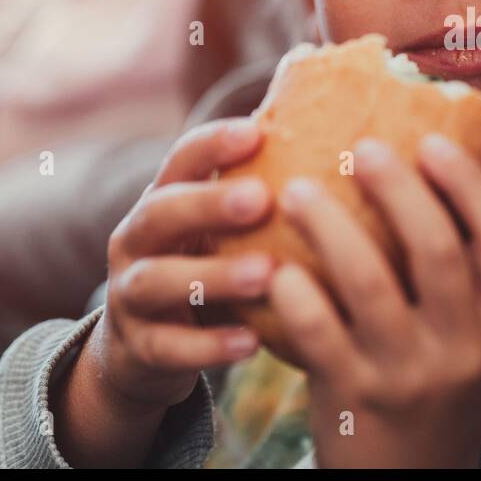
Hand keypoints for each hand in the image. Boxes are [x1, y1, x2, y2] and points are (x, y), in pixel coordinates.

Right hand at [87, 119, 278, 414]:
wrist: (143, 348)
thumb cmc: (207, 268)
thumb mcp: (223, 231)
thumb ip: (264, 195)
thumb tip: (351, 148)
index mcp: (163, 200)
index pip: (181, 159)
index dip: (213, 144)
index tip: (257, 132)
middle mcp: (137, 240)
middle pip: (161, 212)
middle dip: (208, 203)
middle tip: (263, 198)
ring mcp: (129, 294)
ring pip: (158, 281)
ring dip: (213, 276)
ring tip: (267, 274)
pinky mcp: (138, 348)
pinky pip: (168, 347)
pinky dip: (208, 346)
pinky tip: (252, 342)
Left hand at [266, 133, 480, 468]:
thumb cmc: (433, 396)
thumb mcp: (468, 345)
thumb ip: (458, 283)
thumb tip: (423, 183)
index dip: (467, 183)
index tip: (431, 140)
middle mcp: (462, 347)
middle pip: (434, 246)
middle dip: (396, 187)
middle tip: (361, 150)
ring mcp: (407, 373)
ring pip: (368, 279)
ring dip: (329, 223)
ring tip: (298, 191)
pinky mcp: (353, 396)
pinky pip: (317, 329)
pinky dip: (294, 290)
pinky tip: (276, 266)